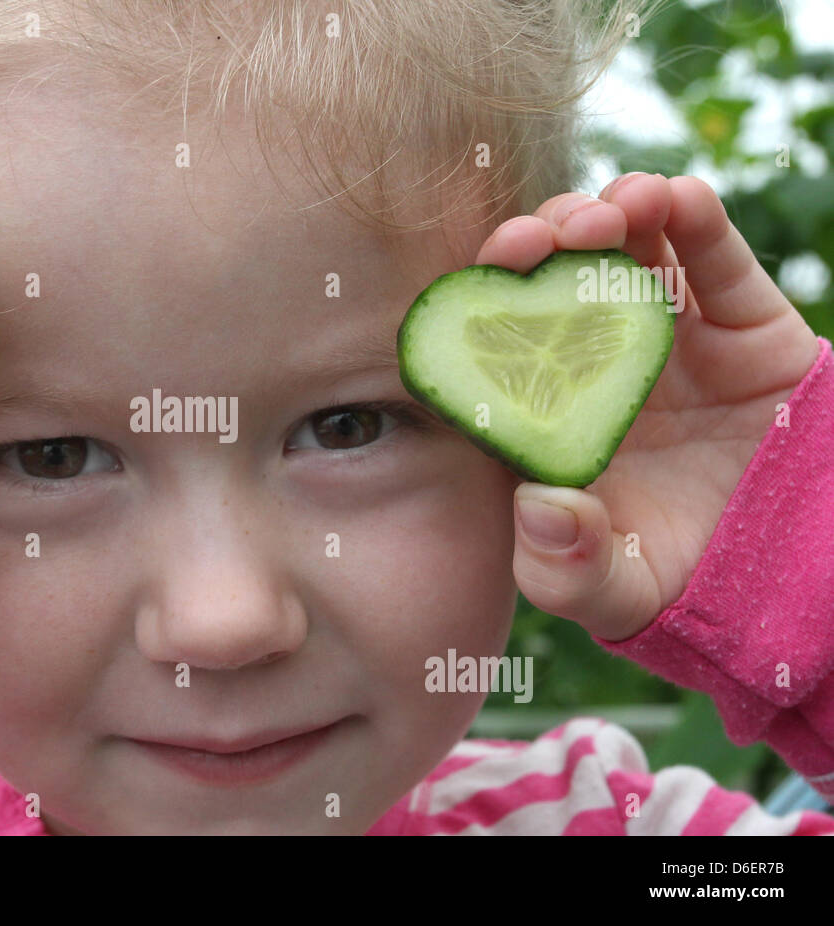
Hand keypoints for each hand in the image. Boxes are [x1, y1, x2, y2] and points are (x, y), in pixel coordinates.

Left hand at [476, 172, 821, 641]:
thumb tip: (539, 507)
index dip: (486, 298)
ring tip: (608, 215)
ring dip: (609, 216)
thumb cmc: (678, 580)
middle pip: (556, 278)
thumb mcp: (613, 594)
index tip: (485, 277)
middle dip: (540, 242)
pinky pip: (717, 260)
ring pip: (631, 251)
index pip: (501, 338)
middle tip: (537, 238)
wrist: (790, 572)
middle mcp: (599, 361)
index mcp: (551, 410)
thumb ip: (563, 568)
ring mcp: (670, 336)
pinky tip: (676, 199)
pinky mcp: (743, 323)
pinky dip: (695, 219)